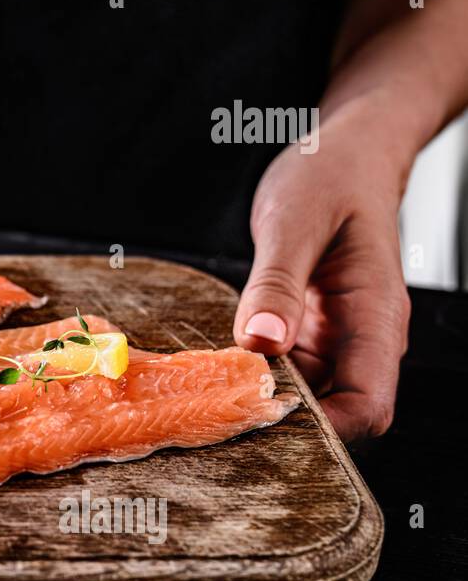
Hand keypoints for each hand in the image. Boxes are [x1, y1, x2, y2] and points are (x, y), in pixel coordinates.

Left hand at [234, 122, 410, 441]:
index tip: (263, 419)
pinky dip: (255, 374)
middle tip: (217, 419)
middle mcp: (362, 337)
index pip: (368, 405)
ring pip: (307, 393)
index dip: (325, 428)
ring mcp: (335, 337)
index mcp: (376, 317)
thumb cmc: (331, 176)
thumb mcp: (294, 222)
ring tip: (206, 401)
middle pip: (336, 411)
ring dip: (263, 399)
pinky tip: (215, 371)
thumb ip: (276, 283)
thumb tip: (260, 341)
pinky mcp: (308, 330)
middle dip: (285, 421)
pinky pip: (286, 368)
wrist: (345, 152)